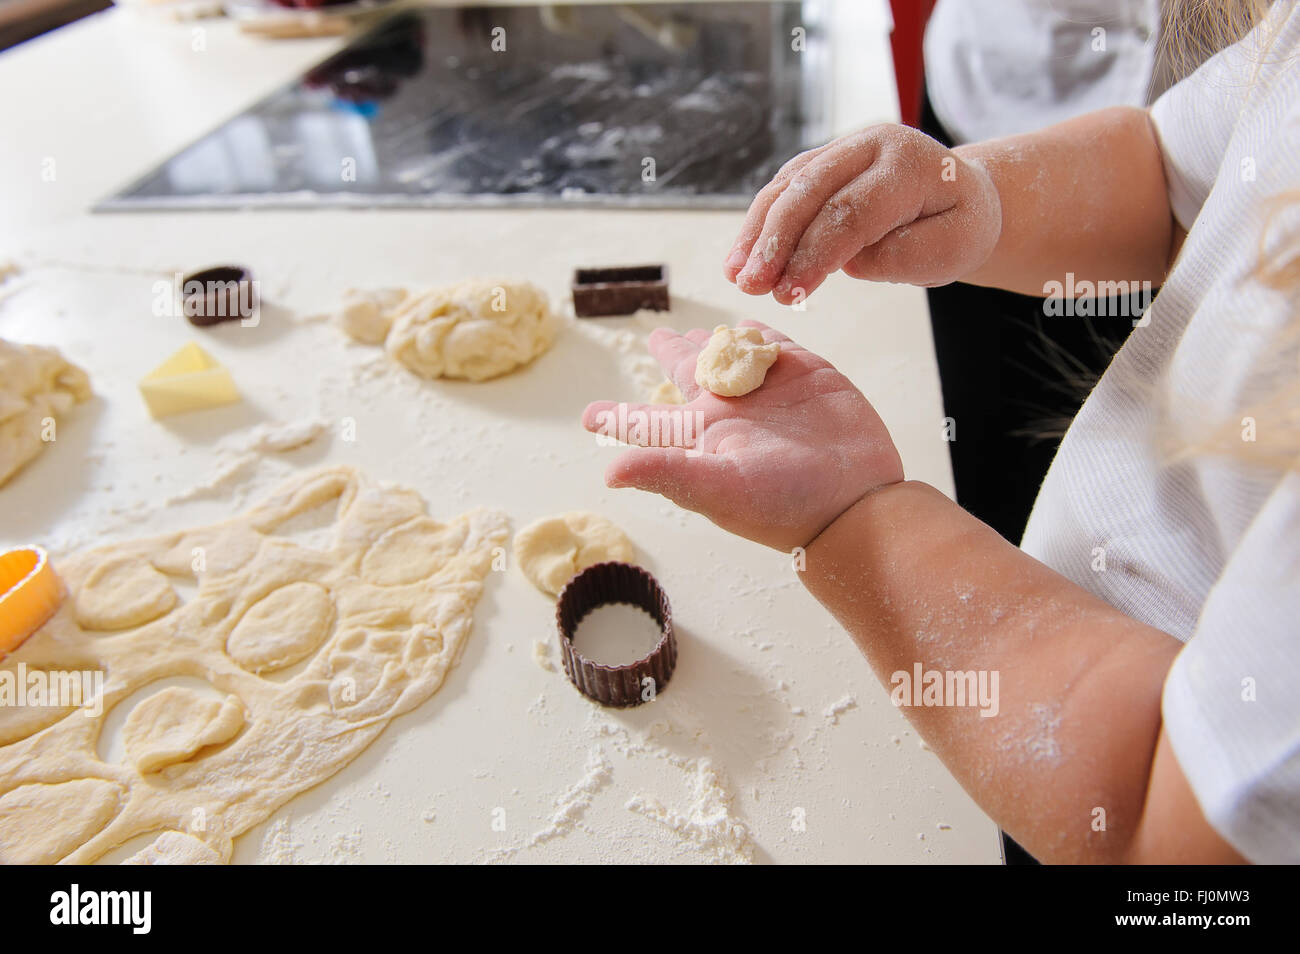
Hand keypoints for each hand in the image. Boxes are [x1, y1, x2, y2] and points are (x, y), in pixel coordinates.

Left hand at [581, 321, 903, 551]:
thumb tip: (610, 472)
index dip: (617, 417)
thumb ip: (667, 471)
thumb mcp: (720, 488)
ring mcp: (767, 390)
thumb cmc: (786, 505)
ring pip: (728, 354)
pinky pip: (774, 345)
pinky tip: (749, 325)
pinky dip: (760, 333)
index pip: (647, 423)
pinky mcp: (806, 374)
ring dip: (713, 340)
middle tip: (656, 337)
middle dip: (671, 355)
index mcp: (698, 436)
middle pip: (688, 373)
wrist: (859, 499)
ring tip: (697, 331)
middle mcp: (727, 411)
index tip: (588, 417)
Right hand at [723, 124, 1001, 303]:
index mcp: (909, 165)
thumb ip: (905, 255)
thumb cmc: (958, 227)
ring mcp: (842, 148)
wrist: (961, 195)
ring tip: (736, 276)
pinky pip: (784, 188)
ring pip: (788, 185)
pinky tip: (743, 257)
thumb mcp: (954, 249)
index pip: (852, 211)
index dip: (814, 253)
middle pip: (809, 190)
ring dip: (758, 233)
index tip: (788, 294)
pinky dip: (760, 223)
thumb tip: (849, 262)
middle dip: (775, 241)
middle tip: (751, 285)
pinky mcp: (823, 161)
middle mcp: (871, 144)